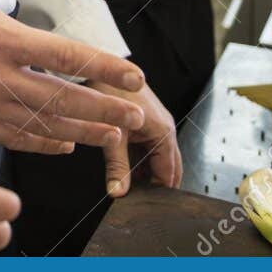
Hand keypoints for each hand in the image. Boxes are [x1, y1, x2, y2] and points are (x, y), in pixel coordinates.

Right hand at [0, 0, 147, 154]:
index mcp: (1, 37)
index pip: (65, 55)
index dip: (104, 67)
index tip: (134, 75)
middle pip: (63, 98)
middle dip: (106, 109)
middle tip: (137, 117)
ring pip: (43, 125)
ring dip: (83, 131)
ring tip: (113, 136)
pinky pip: (13, 137)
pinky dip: (43, 143)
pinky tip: (63, 142)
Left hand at [89, 81, 181, 196]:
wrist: (101, 64)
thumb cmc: (109, 90)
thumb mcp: (113, 135)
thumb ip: (117, 166)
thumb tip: (118, 193)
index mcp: (164, 133)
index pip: (169, 176)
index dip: (157, 194)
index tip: (143, 207)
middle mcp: (165, 129)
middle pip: (170, 169)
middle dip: (157, 187)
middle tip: (139, 202)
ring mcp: (158, 126)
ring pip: (159, 160)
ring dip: (148, 174)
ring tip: (131, 188)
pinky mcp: (148, 123)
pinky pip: (150, 149)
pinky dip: (141, 162)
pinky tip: (126, 169)